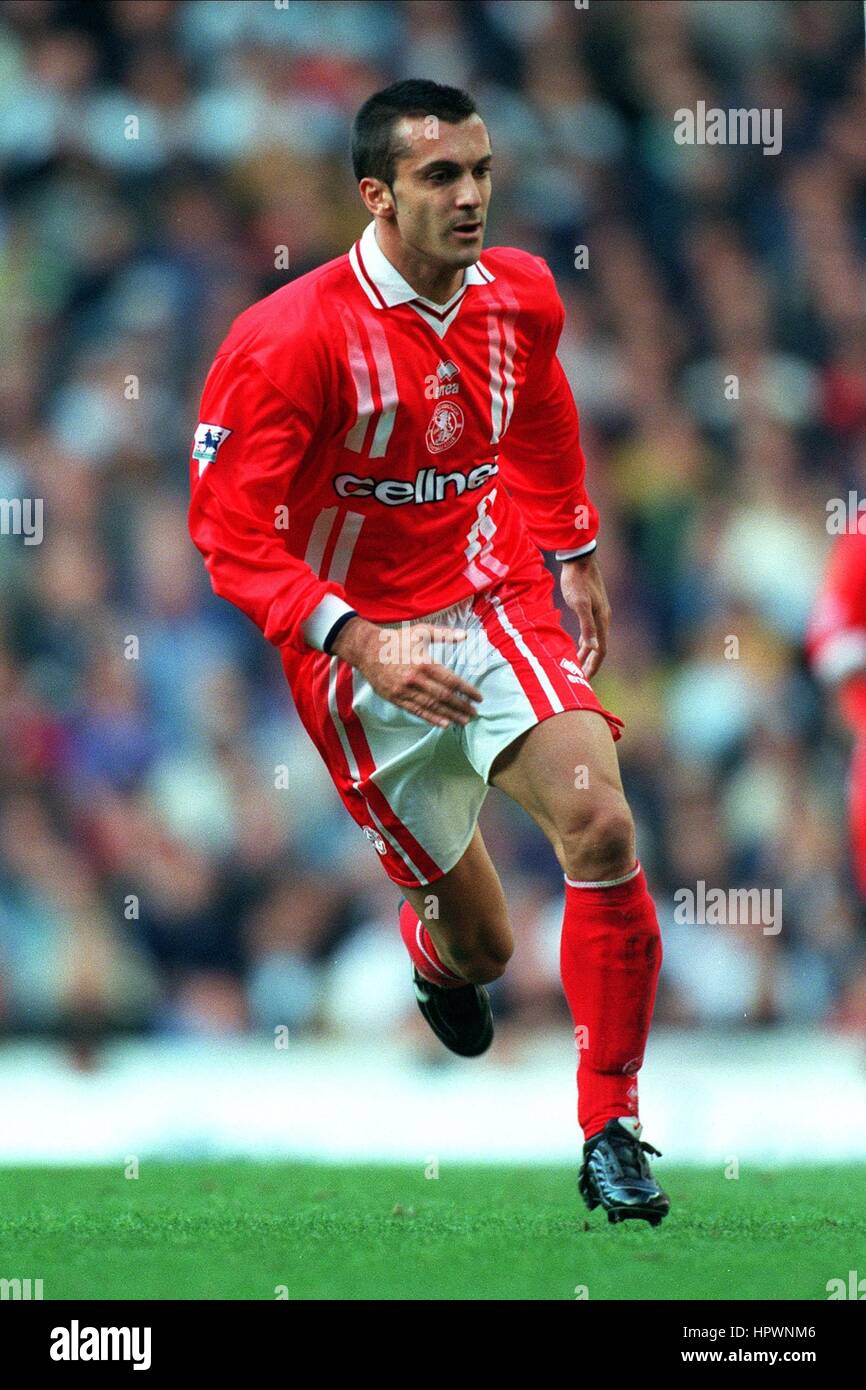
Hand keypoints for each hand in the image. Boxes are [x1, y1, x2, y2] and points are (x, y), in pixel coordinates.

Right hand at [330, 617, 482, 728]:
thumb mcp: (421, 631)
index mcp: (424, 663)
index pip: (451, 681)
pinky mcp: (396, 698)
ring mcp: (404, 691)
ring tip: (463, 721)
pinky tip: (444, 723)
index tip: (479, 698)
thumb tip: (465, 636)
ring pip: (431, 707)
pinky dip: (431, 718)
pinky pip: (416, 711)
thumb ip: (444, 634)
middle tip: (474, 714)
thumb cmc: (397, 640)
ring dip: (450, 715)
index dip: (467, 691)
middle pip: (444, 697)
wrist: (367, 650)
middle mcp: (415, 679)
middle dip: (461, 707)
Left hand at [560, 552, 610, 679]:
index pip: (602, 650)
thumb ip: (587, 626)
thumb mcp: (580, 604)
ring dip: (587, 653)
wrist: (579, 559)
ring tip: (577, 665)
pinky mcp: (591, 607)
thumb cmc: (577, 581)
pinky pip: (590, 630)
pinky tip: (576, 644)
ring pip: (594, 639)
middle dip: (591, 663)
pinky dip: (584, 641)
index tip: (586, 679)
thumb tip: (596, 648)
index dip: (594, 665)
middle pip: (600, 647)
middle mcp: (603, 618)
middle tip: (581, 677)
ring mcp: (598, 613)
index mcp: (602, 620)